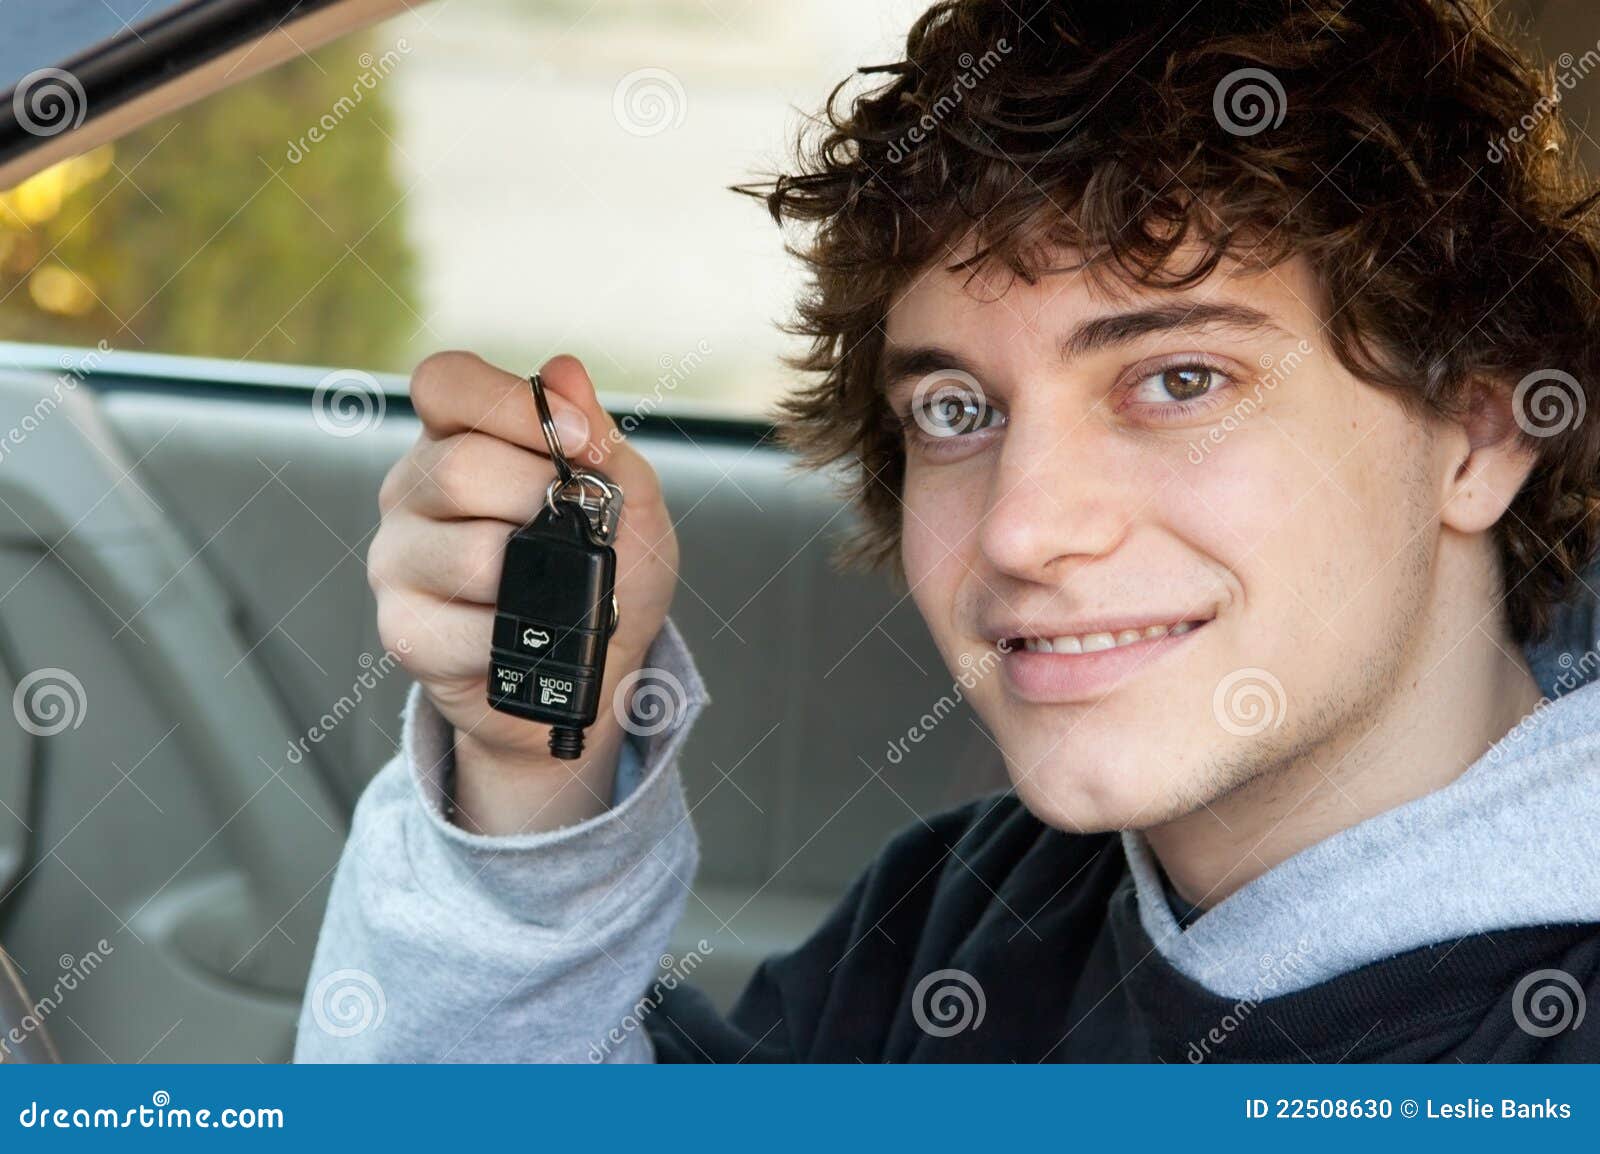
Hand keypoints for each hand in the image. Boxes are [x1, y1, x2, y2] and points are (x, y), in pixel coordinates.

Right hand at [369, 351, 678, 833]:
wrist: (597, 666)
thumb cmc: (606, 571)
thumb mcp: (627, 499)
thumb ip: (598, 438)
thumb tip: (564, 372)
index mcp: (459, 437)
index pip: (445, 383)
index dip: (510, 403)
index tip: (578, 439)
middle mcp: (413, 490)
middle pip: (460, 468)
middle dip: (542, 500)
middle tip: (580, 532)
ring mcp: (399, 561)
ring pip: (467, 554)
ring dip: (539, 576)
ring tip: (561, 589)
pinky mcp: (405, 631)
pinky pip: (465, 628)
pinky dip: (521, 635)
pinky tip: (533, 631)